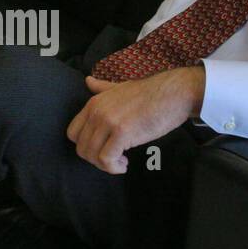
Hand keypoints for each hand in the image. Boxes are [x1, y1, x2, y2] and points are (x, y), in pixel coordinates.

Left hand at [66, 66, 204, 173]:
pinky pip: (106, 159)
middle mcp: (97, 111)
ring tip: (121, 161)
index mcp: (94, 103)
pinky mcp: (122, 132)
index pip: (73, 133)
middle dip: (96, 159)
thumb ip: (102, 88)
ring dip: (106, 165)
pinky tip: (125, 164)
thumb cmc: (151, 94)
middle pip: (81, 148)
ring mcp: (109, 121)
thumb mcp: (120, 87)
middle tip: (114, 158)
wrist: (174, 93)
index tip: (102, 148)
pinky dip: (114, 167)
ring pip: (92, 156)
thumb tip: (88, 81)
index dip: (86, 146)